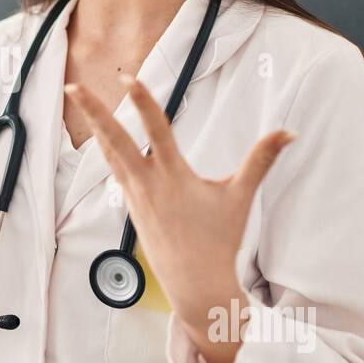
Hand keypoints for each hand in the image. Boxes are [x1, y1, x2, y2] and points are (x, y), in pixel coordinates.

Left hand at [64, 74, 295, 323]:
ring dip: (95, 126)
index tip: (129, 78)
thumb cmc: (220, 240)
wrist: (195, 284)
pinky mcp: (131, 206)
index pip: (157, 130)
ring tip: (79, 99)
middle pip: (114, 140)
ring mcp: (134, 196)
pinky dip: (106, 149)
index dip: (143, 102)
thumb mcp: (240, 197)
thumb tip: (290, 132)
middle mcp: (148, 184)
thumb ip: (261, 160)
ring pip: (109, 153)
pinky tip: (102, 136)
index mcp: (174, 177)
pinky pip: (115, 170)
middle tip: (73, 87)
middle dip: (94, 112)